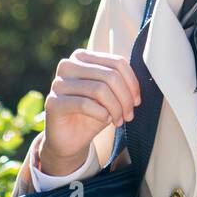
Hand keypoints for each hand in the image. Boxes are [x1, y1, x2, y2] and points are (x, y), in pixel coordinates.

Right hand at [39, 49, 142, 174]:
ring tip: (119, 120)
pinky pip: (85, 103)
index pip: (117, 63)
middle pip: (110, 76)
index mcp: (82, 57)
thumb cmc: (93, 113)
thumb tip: (144, 79)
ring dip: (116, 108)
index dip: (132, 83)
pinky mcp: (53, 102)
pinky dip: (101, 113)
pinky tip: (106, 120)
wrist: (70, 140)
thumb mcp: (111, 95)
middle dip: (125, 98)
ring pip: (99, 89)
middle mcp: (68, 65)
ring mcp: (58, 83)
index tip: (137, 101)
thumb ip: (121, 82)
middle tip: (129, 115)